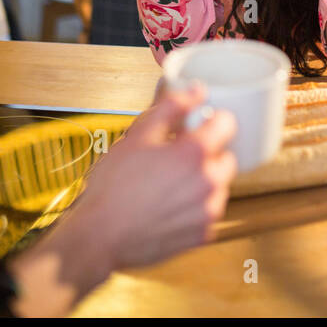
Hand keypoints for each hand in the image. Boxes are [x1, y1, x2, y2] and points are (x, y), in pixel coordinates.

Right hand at [59, 80, 237, 272]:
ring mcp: (208, 212)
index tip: (199, 125)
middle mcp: (209, 183)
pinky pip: (209, 211)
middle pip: (226, 157)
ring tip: (169, 184)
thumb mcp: (137, 135)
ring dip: (203, 181)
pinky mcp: (202, 235)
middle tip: (178, 157)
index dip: (212, 120)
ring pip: (219, 186)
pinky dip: (196, 207)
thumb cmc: (113, 186)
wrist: (99, 236)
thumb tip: (196, 90)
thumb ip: (171, 107)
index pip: (227, 124)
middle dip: (208, 153)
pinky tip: (170, 205)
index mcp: (195, 154)